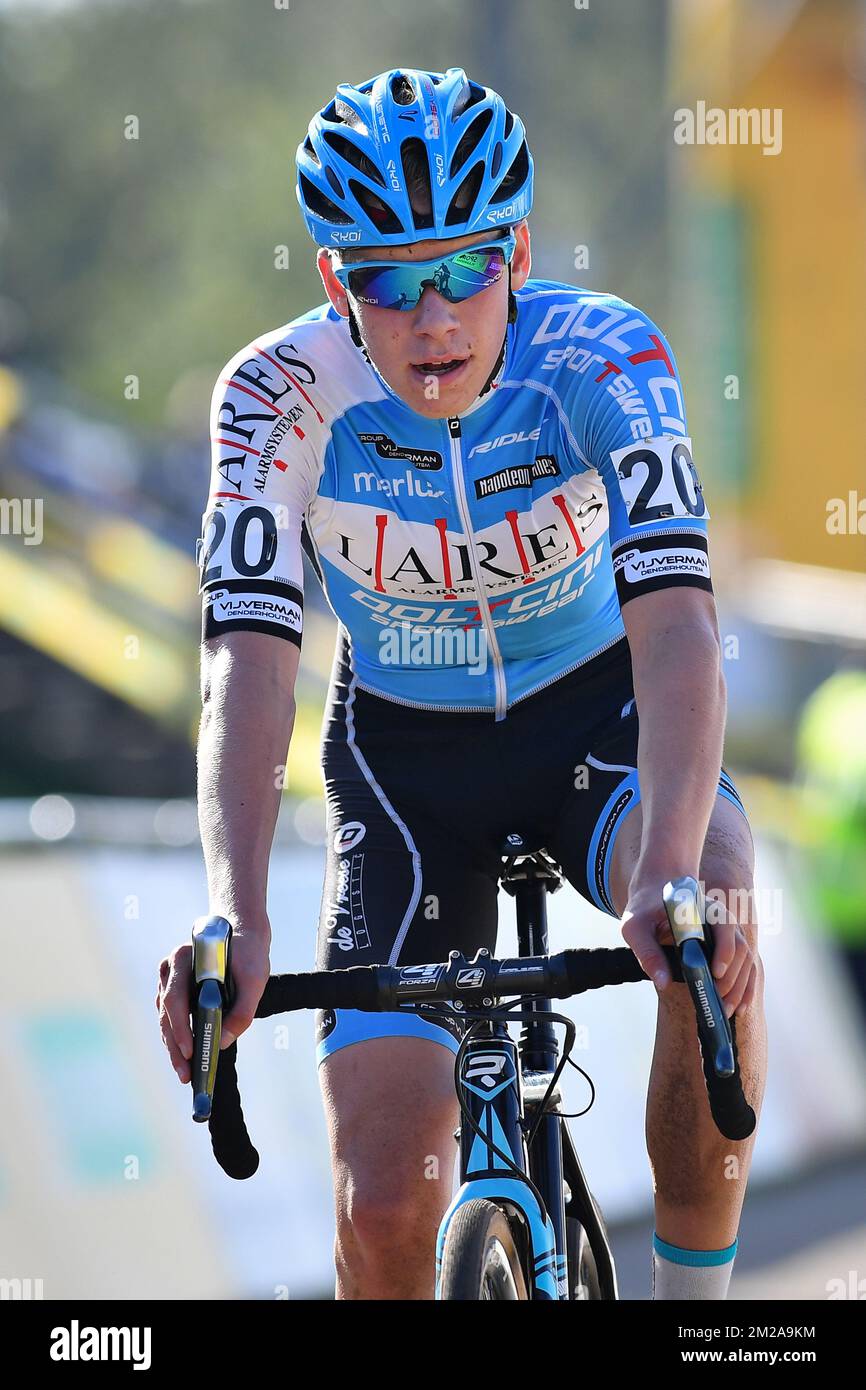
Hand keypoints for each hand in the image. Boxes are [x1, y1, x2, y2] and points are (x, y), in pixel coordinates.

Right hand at [156, 916, 271, 1084]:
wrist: (242, 935)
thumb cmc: (247, 954)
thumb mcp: (255, 979)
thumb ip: (242, 1010)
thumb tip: (224, 1042)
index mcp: (183, 958)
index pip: (175, 998)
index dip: (180, 1027)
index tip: (190, 1051)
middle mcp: (170, 968)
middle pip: (166, 1013)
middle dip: (175, 1047)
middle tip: (185, 1075)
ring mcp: (168, 980)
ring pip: (165, 1019)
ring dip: (173, 1047)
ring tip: (185, 1073)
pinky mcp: (173, 990)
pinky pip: (170, 1018)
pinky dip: (176, 1038)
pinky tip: (185, 1057)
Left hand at [621, 882, 757, 1017]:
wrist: (654, 897)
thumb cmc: (644, 910)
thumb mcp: (635, 926)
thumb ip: (647, 951)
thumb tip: (663, 982)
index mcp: (701, 907)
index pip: (724, 926)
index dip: (724, 951)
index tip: (715, 973)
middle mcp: (721, 919)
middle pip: (740, 948)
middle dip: (732, 978)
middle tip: (717, 1000)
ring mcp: (727, 934)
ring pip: (746, 961)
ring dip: (739, 988)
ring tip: (726, 1010)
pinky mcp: (727, 947)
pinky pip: (745, 967)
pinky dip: (745, 988)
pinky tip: (739, 1007)